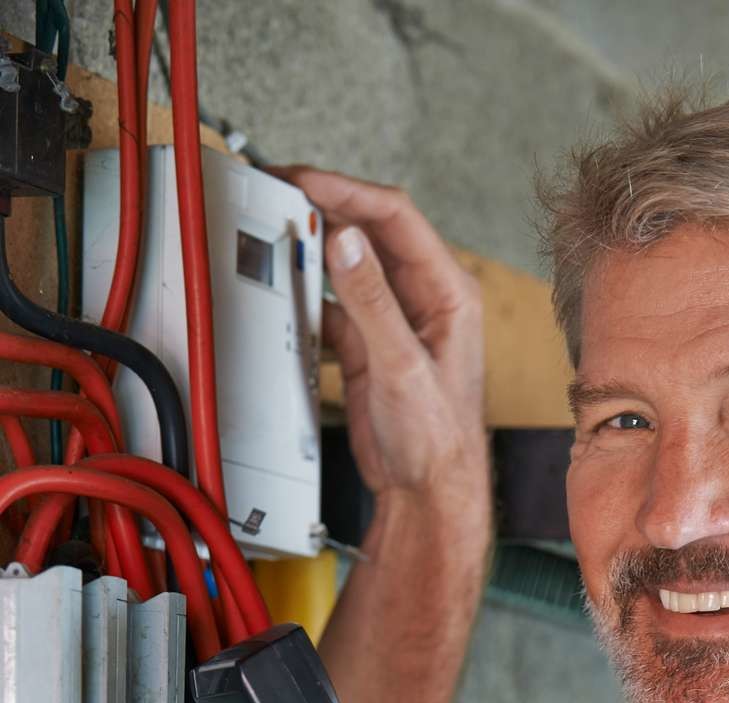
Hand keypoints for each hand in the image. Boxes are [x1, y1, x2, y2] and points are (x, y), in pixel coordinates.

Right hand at [273, 166, 487, 509]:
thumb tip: (346, 243)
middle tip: (278, 192)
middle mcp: (424, 298)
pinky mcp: (369, 345)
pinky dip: (308, 297)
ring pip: (348, 266)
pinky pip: (334, 306)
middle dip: (325, 209)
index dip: (347, 190)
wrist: (427, 492)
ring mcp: (394, 320)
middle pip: (369, 231)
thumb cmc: (437, 439)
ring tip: (275, 235)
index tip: (303, 179)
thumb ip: (372, 303)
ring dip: (313, 252)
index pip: (396, 216)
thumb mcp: (401, 367)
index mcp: (448, 292)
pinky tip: (287, 295)